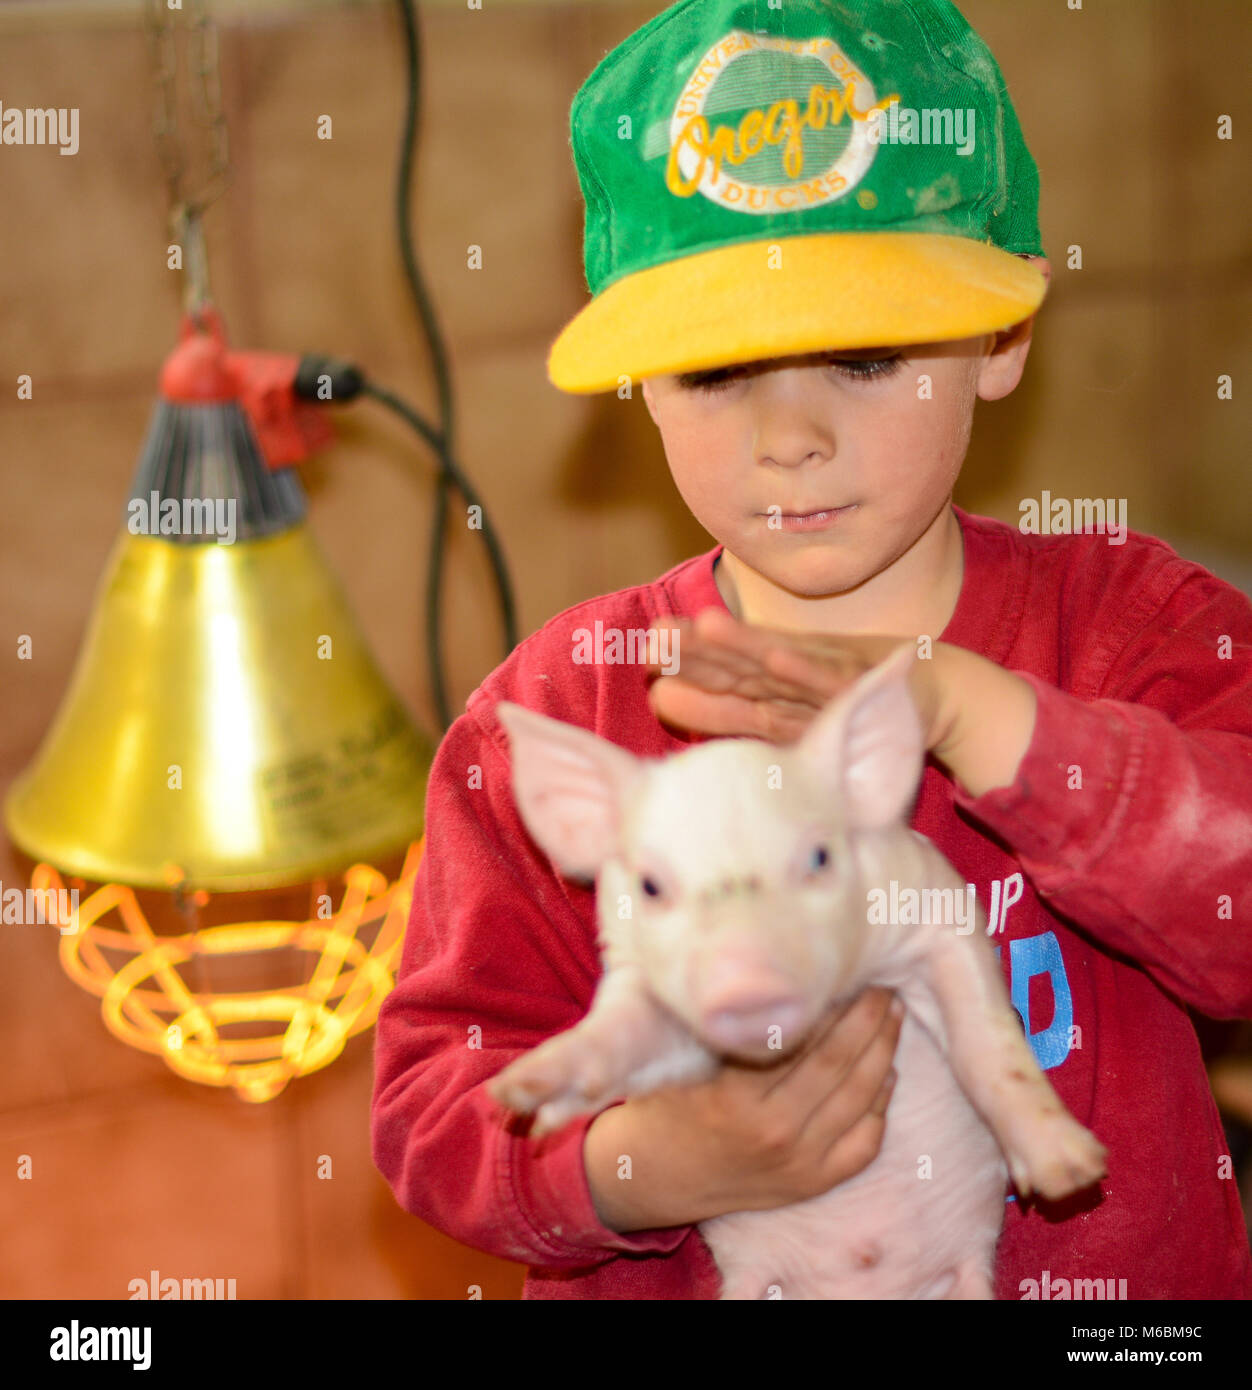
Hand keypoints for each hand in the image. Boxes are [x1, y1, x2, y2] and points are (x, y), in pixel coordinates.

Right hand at [583, 987, 904, 1230]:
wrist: (652, 1176)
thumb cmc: (664, 1103)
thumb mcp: (688, 1058)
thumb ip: (738, 1030)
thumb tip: (791, 981)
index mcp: (738, 1099)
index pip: (803, 1040)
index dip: (832, 1004)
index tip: (848, 972)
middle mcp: (775, 1134)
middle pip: (839, 1065)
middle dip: (868, 1020)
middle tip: (881, 986)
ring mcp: (799, 1165)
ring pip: (861, 1100)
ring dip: (883, 1052)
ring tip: (892, 1017)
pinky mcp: (812, 1184)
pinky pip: (865, 1142)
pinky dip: (882, 1104)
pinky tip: (887, 1072)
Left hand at [646, 608, 958, 755]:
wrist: (932, 690)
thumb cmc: (843, 701)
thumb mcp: (779, 714)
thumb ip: (722, 710)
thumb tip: (658, 695)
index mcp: (766, 683)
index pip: (717, 673)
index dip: (684, 663)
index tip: (645, 653)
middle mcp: (790, 676)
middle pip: (738, 663)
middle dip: (699, 649)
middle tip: (658, 635)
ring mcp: (825, 677)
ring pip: (778, 664)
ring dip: (744, 645)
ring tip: (705, 629)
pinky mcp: (861, 686)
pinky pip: (830, 682)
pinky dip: (806, 669)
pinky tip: (779, 658)